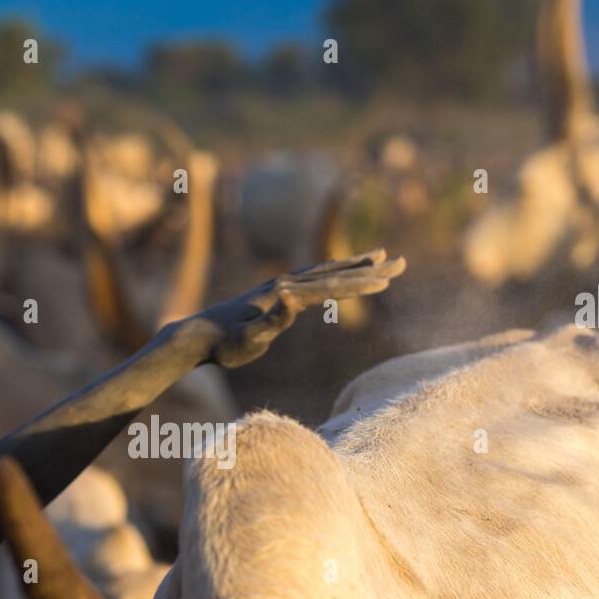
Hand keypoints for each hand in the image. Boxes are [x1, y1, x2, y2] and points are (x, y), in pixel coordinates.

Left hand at [193, 249, 405, 368]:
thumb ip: (272, 320)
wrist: (197, 335)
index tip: (388, 279)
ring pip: (326, 270)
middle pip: (336, 272)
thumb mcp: (249, 338)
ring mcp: (280, 286)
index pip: (332, 287)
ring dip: (355, 263)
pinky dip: (332, 272)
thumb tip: (290, 296)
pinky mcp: (275, 293)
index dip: (361, 283)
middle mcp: (286, 284)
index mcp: (286, 294)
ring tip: (379, 254)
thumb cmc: (224, 344)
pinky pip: (313, 278)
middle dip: (370, 268)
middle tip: (401, 261)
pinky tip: (338, 273)